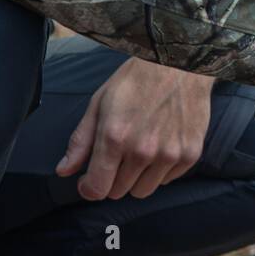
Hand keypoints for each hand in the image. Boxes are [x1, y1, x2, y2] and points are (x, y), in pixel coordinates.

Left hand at [55, 57, 213, 200]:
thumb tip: (64, 170)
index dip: (89, 188)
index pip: (97, 189)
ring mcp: (169, 154)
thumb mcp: (99, 104)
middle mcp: (142, 151)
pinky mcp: (190, 154)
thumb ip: (81, 141)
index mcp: (114, 137)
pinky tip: (160, 146)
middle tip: (117, 157)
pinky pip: (167, 180)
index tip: (90, 180)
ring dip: (136, 178)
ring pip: (144, 191)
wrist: (180, 64)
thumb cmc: (136, 80)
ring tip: (139, 153)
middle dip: (112, 179)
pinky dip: (160, 170)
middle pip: (119, 191)